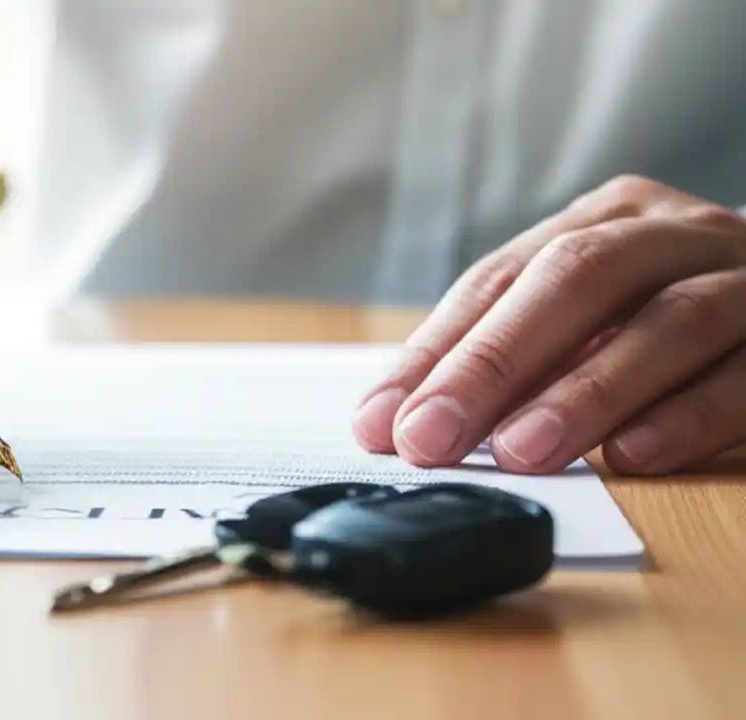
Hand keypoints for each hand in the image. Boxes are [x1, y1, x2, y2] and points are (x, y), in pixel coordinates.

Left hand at [354, 175, 745, 474]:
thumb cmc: (679, 317)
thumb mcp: (592, 320)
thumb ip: (512, 357)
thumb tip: (399, 421)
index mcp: (608, 221)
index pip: (502, 278)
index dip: (436, 351)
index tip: (379, 421)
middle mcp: (676, 235)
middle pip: (577, 279)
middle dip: (493, 362)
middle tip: (430, 436)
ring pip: (671, 321)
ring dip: (587, 391)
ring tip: (520, 451)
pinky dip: (688, 417)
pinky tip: (631, 456)